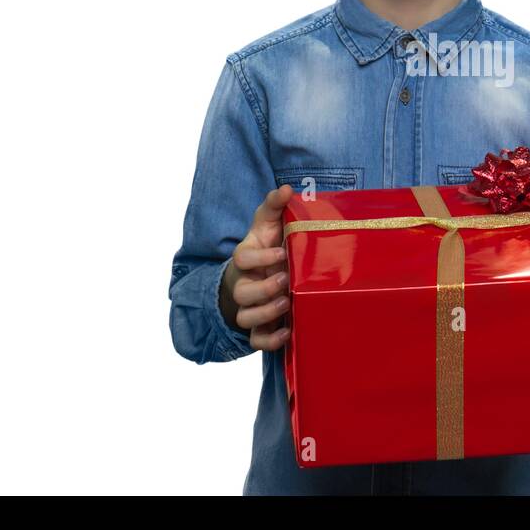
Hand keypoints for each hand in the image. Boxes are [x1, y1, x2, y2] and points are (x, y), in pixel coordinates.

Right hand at [219, 184, 293, 351]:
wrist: (260, 274)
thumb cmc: (267, 246)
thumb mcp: (269, 224)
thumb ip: (275, 206)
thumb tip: (285, 188)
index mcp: (246, 258)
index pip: (240, 258)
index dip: (259, 257)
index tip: (282, 252)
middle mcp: (244, 284)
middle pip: (242, 293)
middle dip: (264, 288)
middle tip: (287, 279)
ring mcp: (249, 307)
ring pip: (246, 318)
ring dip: (266, 313)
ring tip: (286, 303)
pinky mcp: (259, 327)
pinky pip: (256, 341)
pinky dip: (271, 340)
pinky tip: (289, 331)